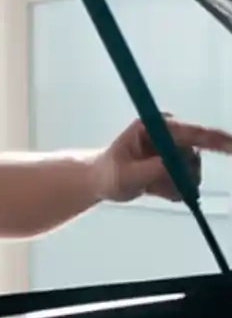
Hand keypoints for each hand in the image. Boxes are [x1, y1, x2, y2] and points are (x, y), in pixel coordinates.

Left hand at [93, 116, 231, 202]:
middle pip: (193, 157)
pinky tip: (154, 190)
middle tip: (158, 185)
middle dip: (180, 177)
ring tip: (150, 187)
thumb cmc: (108, 174)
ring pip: (191, 173)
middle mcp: (168, 134)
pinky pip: (186, 182)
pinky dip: (172, 190)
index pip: (191, 131)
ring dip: (173, 186)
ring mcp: (174, 149)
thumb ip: (152, 169)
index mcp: (153, 126)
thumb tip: (174, 166)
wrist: (102, 182)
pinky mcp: (176, 164)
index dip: (216, 139)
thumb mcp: (126, 175)